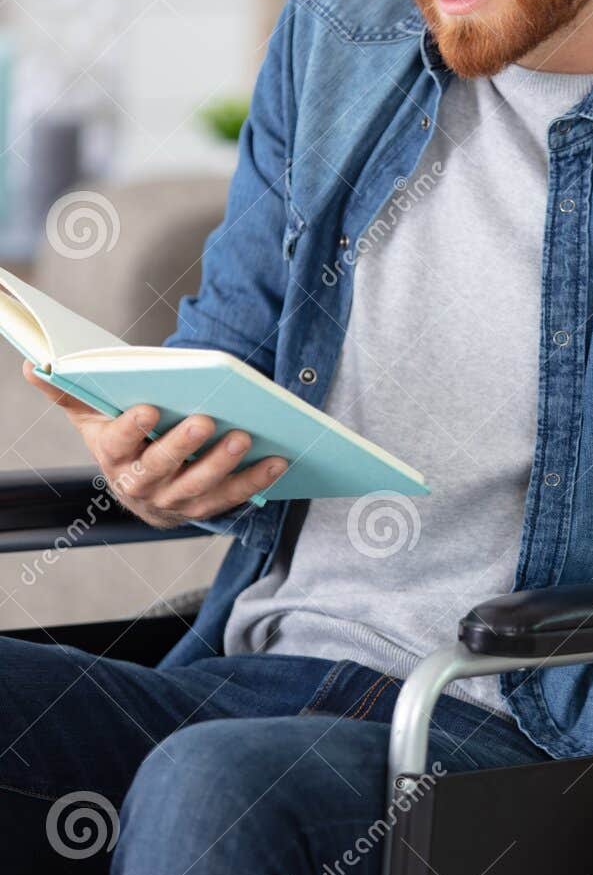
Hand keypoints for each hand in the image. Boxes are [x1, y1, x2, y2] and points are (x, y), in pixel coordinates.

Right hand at [21, 358, 287, 527]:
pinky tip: (278, 461)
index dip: (132, 428)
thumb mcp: (90, 413)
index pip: (119, 443)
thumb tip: (32, 366)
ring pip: (198, 488)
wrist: (139, 485)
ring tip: (246, 437)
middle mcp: (140, 485)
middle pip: (161, 469)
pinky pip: (231, 498)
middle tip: (206, 420)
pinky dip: (255, 481)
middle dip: (183, 446)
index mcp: (112, 457)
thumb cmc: (118, 436)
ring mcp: (173, 501)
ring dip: (223, 466)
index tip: (148, 408)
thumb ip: (67, 389)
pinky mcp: (203, 509)